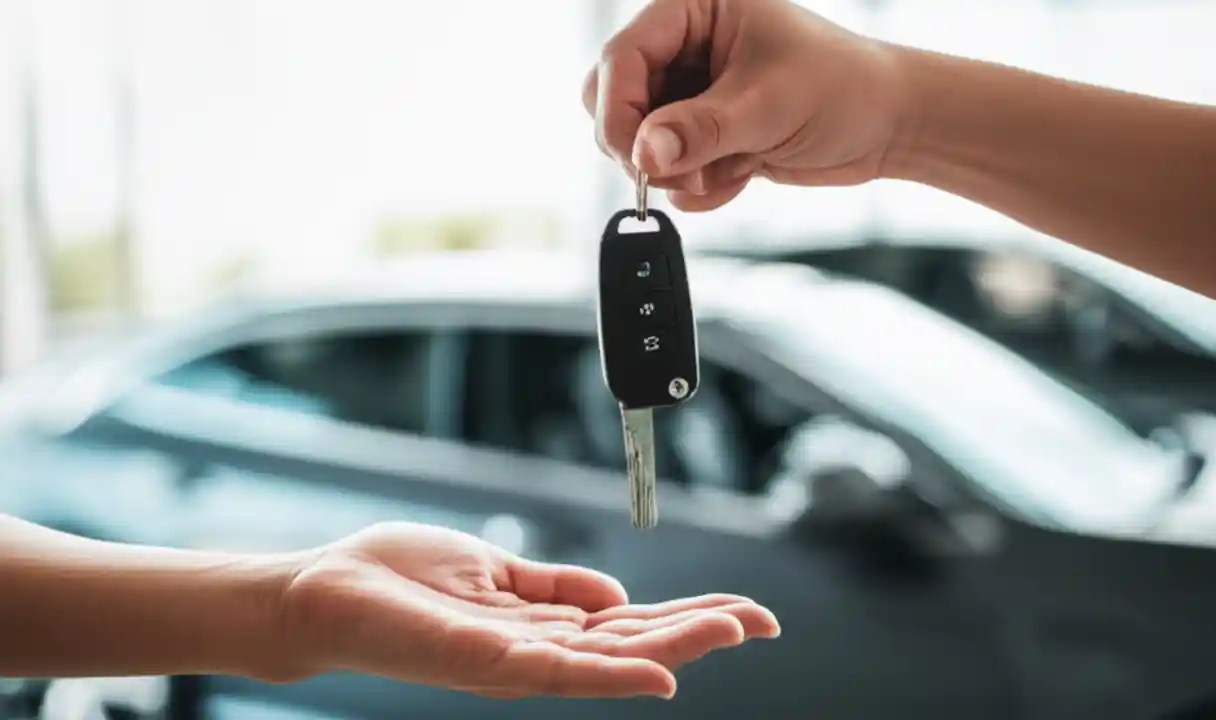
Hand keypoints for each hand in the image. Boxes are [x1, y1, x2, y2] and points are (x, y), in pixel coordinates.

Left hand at [278, 523, 778, 698]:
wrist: (323, 593)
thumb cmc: (399, 580)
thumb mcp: (495, 568)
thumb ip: (555, 583)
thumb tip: (616, 595)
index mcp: (542, 625)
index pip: (630, 626)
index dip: (688, 618)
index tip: (745, 611)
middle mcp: (536, 651)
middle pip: (634, 646)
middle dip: (700, 632)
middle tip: (763, 622)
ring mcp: (514, 662)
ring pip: (612, 661)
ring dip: (677, 648)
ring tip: (734, 631)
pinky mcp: (486, 663)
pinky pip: (560, 673)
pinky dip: (615, 678)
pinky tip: (660, 676)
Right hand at [584, 0, 908, 211]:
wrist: (887, 125)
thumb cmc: (843, 88)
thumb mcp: (767, 105)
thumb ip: (700, 130)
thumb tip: (644, 153)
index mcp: (694, 8)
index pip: (622, 57)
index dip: (619, 111)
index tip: (635, 157)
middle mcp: (685, 45)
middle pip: (614, 100)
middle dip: (642, 146)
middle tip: (677, 173)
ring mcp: (692, 91)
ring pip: (638, 141)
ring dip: (676, 171)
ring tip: (727, 170)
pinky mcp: (703, 131)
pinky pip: (669, 168)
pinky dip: (697, 185)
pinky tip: (742, 174)